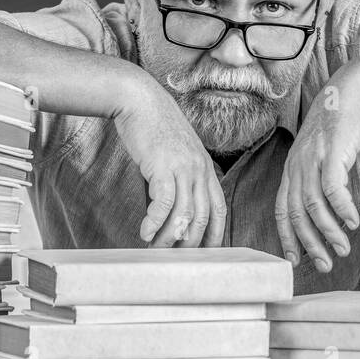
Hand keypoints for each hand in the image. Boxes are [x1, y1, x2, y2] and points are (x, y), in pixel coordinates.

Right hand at [114, 75, 227, 247]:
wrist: (140, 100)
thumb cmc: (154, 128)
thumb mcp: (175, 154)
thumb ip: (179, 179)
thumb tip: (169, 210)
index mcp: (206, 168)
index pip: (219, 209)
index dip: (215, 235)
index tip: (204, 255)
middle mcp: (199, 170)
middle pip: (203, 217)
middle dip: (190, 243)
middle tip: (174, 258)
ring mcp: (183, 167)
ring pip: (184, 214)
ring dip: (169, 237)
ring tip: (155, 249)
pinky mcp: (163, 165)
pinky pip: (163, 202)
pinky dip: (155, 222)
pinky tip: (145, 232)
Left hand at [276, 73, 359, 272]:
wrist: (350, 92)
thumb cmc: (338, 127)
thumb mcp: (321, 156)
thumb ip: (320, 181)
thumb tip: (331, 214)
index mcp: (291, 169)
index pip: (282, 210)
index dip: (287, 237)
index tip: (296, 261)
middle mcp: (297, 166)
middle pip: (296, 213)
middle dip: (310, 244)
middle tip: (325, 265)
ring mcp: (312, 158)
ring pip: (313, 205)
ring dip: (328, 232)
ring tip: (343, 249)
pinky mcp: (332, 151)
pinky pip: (333, 187)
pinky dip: (341, 208)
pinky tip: (353, 222)